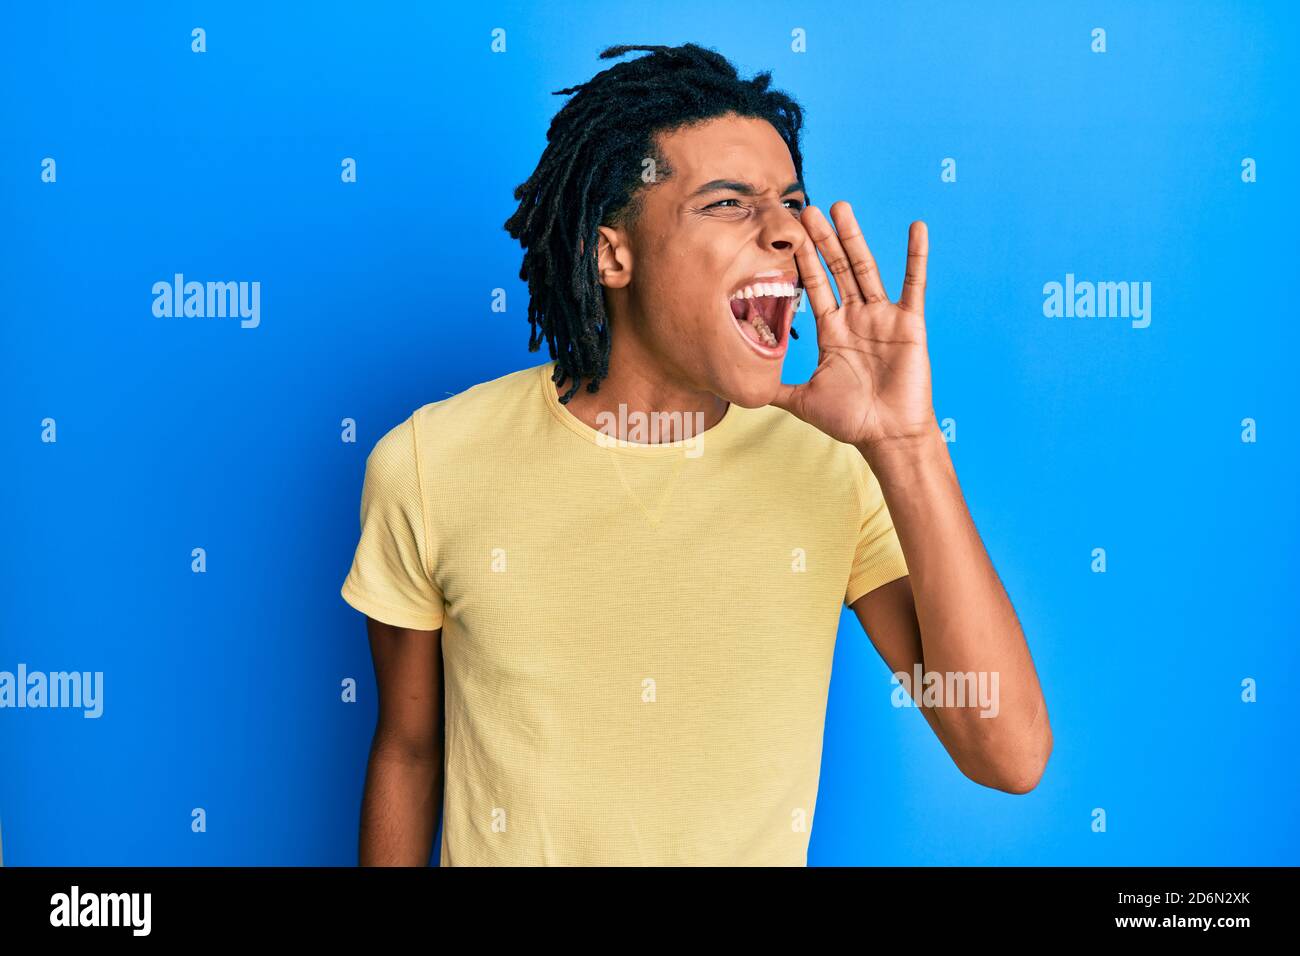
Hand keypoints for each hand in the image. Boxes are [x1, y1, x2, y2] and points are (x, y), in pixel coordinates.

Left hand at [772, 203, 935, 456]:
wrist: (888, 437)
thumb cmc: (850, 421)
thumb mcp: (802, 401)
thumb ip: (776, 389)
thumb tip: (743, 388)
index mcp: (832, 331)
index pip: (814, 287)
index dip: (803, 261)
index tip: (790, 234)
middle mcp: (856, 318)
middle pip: (836, 270)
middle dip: (822, 241)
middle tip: (807, 209)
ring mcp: (882, 318)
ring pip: (865, 269)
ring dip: (854, 238)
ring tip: (842, 208)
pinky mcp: (909, 323)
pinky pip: (913, 284)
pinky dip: (916, 257)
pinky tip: (916, 228)